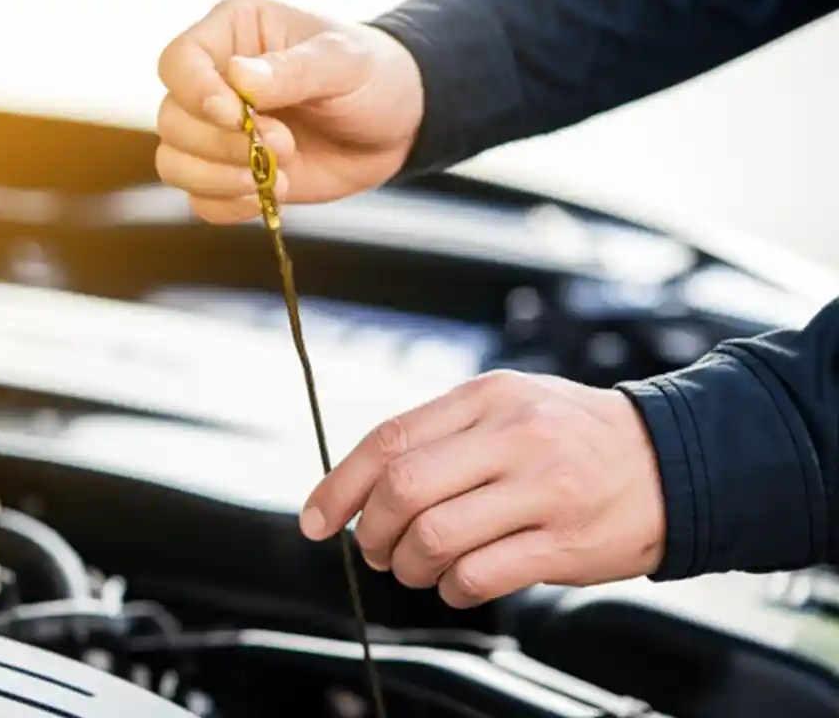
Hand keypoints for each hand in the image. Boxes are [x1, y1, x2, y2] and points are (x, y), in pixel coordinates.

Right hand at [155, 0, 423, 223]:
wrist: (397, 126)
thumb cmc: (372, 76)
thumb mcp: (343, 63)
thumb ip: (293, 70)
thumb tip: (238, 77)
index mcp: (233, 34)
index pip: (179, 61)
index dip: (196, 93)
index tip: (236, 115)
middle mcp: (214, 81)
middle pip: (172, 119)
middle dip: (221, 144)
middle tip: (283, 146)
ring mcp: (217, 132)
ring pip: (175, 163)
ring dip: (218, 180)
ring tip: (274, 180)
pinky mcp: (228, 174)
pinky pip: (199, 200)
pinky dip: (227, 206)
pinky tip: (267, 198)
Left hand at [299, 370, 665, 608]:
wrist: (673, 460)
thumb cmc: (574, 437)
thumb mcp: (508, 405)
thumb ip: (440, 434)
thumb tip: (360, 482)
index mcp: (487, 398)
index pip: (389, 440)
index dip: (339, 486)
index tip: (315, 519)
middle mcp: (512, 436)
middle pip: (403, 490)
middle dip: (371, 531)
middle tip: (374, 548)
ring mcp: (542, 488)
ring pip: (434, 538)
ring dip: (409, 565)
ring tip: (418, 567)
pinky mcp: (564, 541)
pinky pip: (479, 575)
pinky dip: (451, 590)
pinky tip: (458, 584)